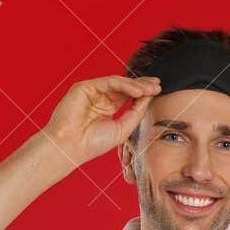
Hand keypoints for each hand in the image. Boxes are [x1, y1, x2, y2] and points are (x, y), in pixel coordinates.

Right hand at [44, 75, 161, 165]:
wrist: (70, 147)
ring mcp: (92, 91)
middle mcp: (100, 98)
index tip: (157, 91)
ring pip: (118, 83)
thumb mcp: (122, 129)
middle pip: (124, 86)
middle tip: (158, 85)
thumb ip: (135, 113)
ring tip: (151, 89)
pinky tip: (138, 91)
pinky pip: (109, 82)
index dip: (142, 93)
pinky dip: (125, 85)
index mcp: (107, 108)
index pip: (127, 96)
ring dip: (136, 85)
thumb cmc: (92, 143)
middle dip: (142, 85)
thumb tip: (148, 97)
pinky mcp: (85, 87)